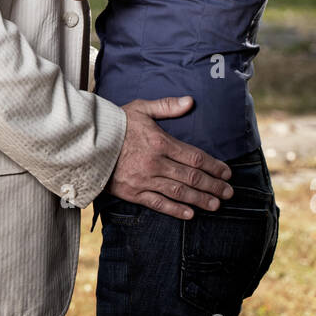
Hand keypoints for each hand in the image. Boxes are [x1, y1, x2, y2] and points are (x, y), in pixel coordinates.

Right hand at [107, 96, 232, 219]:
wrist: (86, 143)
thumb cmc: (115, 123)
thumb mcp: (141, 108)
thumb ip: (167, 106)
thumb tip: (190, 101)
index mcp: (160, 142)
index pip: (194, 157)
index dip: (214, 166)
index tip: (227, 173)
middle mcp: (155, 163)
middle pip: (191, 178)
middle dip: (213, 185)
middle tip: (229, 192)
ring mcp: (144, 180)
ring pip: (178, 193)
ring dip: (200, 199)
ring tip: (216, 205)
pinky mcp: (133, 192)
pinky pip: (158, 204)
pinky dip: (175, 210)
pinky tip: (190, 214)